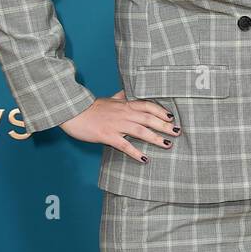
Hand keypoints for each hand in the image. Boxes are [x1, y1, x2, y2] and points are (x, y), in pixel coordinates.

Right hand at [59, 89, 179, 161]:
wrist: (72, 112)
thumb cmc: (90, 108)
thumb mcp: (108, 99)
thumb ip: (119, 97)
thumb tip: (126, 92)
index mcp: (124, 104)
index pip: (147, 105)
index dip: (161, 110)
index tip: (171, 117)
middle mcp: (123, 113)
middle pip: (149, 118)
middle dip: (165, 125)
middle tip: (178, 132)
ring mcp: (116, 125)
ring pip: (140, 131)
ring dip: (156, 138)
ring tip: (168, 145)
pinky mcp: (107, 136)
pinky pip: (124, 145)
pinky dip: (135, 152)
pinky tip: (144, 159)